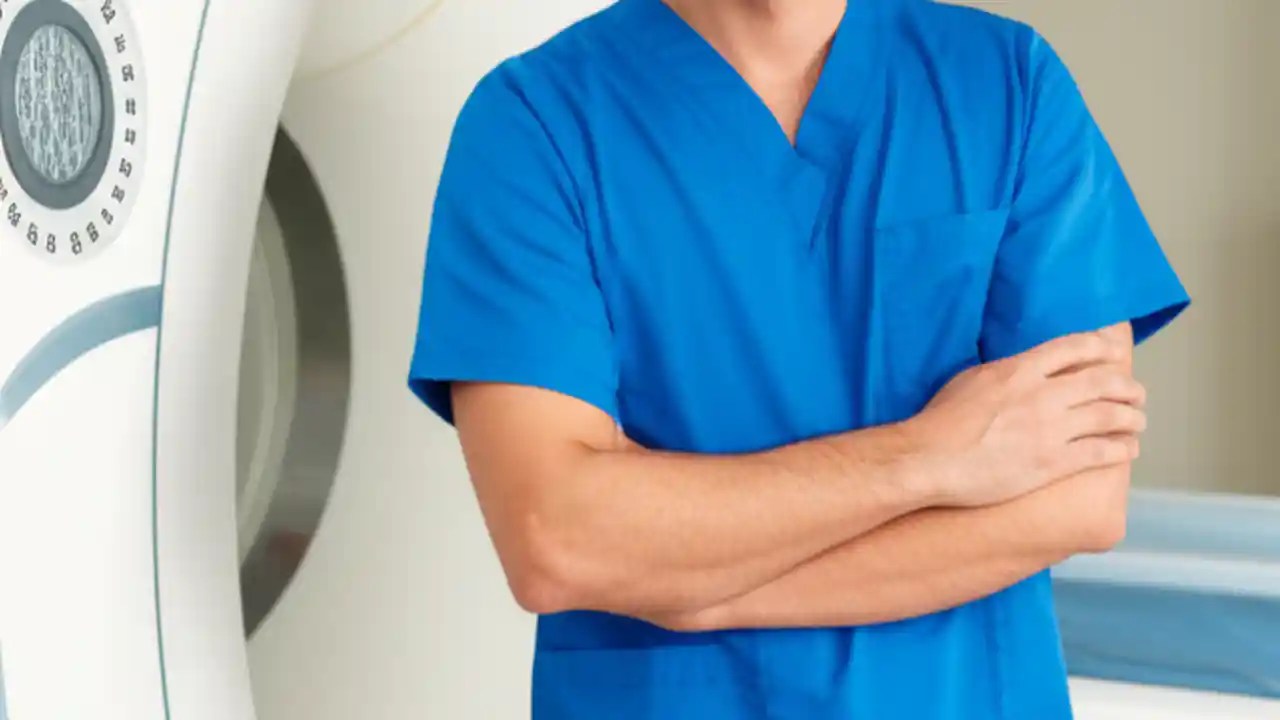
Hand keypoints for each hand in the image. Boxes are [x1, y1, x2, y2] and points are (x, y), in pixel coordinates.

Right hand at [908, 332, 1144, 506]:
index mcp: (1020, 369)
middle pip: (1102, 381)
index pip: (1074, 348)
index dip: (1101, 349)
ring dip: (1132, 418)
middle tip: (1136, 393)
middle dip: (1127, 386)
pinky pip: (1101, 451)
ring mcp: (1050, 429)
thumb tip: (1018, 369)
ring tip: (1138, 422)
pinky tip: (1128, 450)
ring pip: (1110, 415)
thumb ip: (1002, 371)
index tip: (1113, 355)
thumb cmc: (940, 421)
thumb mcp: (969, 379)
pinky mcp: (1052, 462)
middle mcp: (1042, 395)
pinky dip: (1122, 449)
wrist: (929, 460)